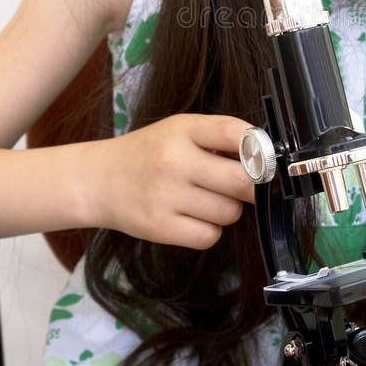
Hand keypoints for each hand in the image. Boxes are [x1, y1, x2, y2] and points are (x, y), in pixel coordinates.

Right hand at [85, 113, 253, 249]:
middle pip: (243, 182)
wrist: (98, 180)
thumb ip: (220, 137)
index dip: (260, 150)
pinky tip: (193, 217)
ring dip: (227, 209)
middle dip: (252, 187)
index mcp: (183, 129)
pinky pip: (209, 236)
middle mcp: (174, 160)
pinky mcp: (159, 227)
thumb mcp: (180, 130)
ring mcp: (165, 196)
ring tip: (205, 198)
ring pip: (230, 212)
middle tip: (242, 186)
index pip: (236, 134)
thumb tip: (266, 157)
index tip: (264, 160)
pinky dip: (209, 230)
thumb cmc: (149, 153)